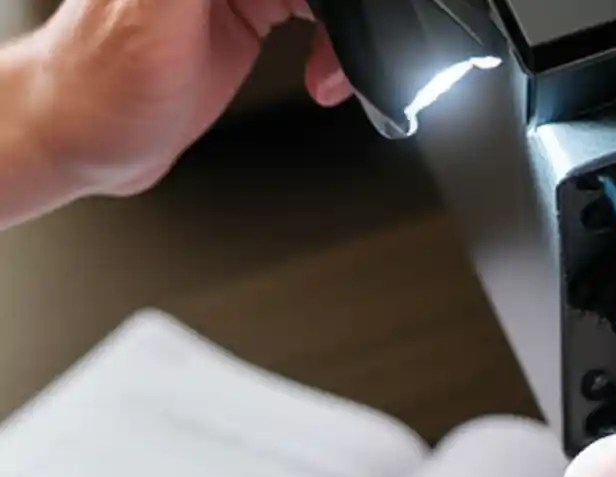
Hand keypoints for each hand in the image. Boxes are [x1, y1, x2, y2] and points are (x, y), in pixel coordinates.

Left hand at [26, 0, 352, 196]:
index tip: (334, 17)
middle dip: (343, 13)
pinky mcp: (246, 14)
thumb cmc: (98, 88)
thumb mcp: (154, 17)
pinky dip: (335, 48)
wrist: (84, 140)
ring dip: (344, 32)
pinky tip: (326, 78)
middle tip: (349, 46)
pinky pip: (313, 15)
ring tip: (335, 72)